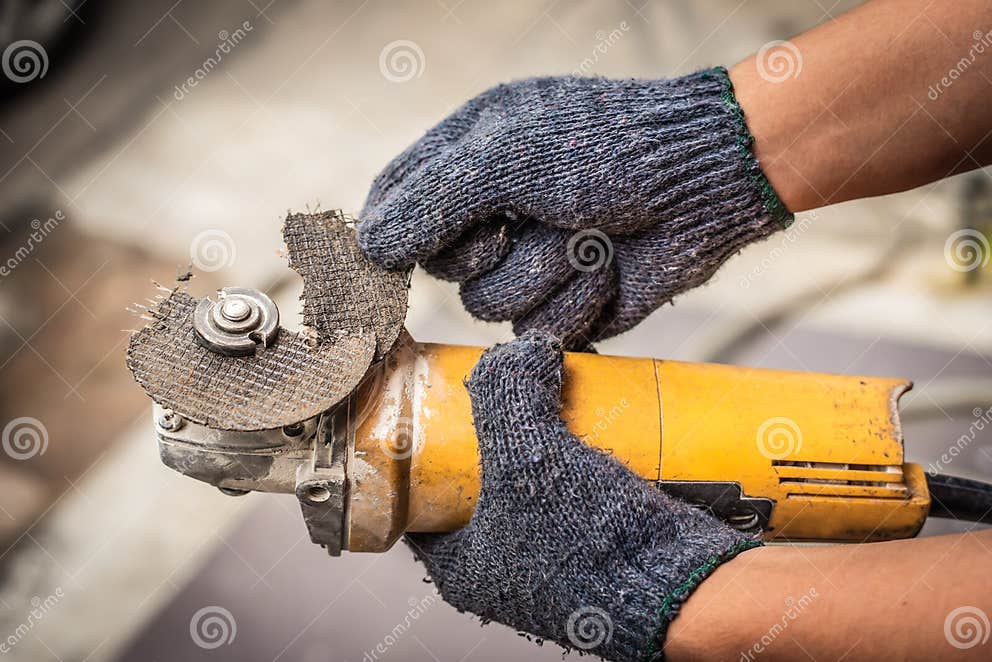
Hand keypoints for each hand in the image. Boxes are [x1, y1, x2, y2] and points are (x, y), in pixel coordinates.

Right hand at [358, 69, 790, 347]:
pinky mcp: (565, 303)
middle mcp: (493, 211)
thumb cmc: (608, 148)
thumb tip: (371, 247)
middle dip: (483, 249)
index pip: (397, 200)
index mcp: (468, 157)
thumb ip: (432, 201)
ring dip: (541, 272)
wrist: (701, 185)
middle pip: (438, 265)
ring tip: (586, 233)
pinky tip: (606, 266)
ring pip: (487, 303)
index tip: (388, 258)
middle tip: (521, 221)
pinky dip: (575, 300)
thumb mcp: (507, 156)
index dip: (387, 233)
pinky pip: (537, 330)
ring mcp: (529, 259)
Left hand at [405, 332, 758, 660]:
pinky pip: (576, 484)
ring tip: (550, 387)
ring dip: (542, 433)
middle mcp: (504, 566)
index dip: (422, 447)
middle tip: (500, 387)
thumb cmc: (595, 548)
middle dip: (493, 429)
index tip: (434, 402)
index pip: (419, 498)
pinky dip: (580, 449)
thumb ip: (510, 394)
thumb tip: (520, 348)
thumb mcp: (530, 459)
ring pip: (532, 477)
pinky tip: (594, 412)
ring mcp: (553, 557)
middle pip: (479, 479)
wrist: (689, 589)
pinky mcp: (599, 542)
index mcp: (463, 566)